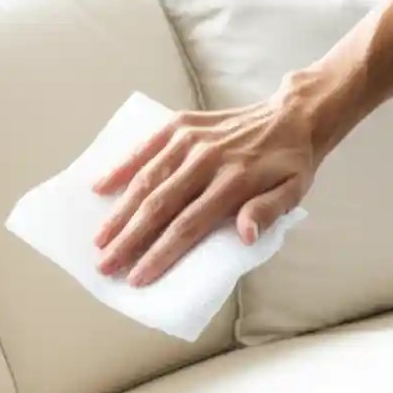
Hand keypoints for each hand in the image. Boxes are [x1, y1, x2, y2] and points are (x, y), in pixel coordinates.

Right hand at [92, 86, 327, 286]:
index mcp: (235, 181)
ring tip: (99, 240)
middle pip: (160, 206)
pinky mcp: (179, 125)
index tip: (137, 277)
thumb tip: (246, 235)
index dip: (160, 253)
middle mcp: (207, 159)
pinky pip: (144, 148)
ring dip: (120, 212)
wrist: (292, 115)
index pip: (189, 225)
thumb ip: (269, 212)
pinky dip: (120, 168)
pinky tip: (100, 189)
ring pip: (147, 180)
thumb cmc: (289, 164)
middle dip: (129, 239)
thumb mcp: (294, 192)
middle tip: (105, 265)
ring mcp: (190, 140)